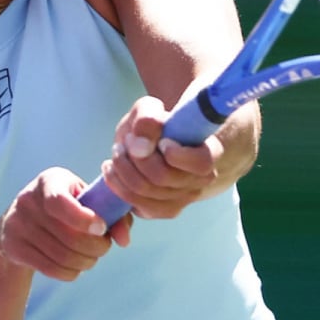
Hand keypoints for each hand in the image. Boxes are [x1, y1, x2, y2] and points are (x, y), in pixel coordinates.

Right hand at [0, 167, 130, 281]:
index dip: (83, 219)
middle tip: (103, 246)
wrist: (19, 221)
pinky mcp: (13, 247)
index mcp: (49, 181)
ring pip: (64, 257)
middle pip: (70, 237)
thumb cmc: (66, 207)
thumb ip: (113, 214)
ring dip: (87, 262)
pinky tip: (74, 264)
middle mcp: (28, 200)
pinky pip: (53, 269)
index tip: (101, 228)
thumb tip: (123, 240)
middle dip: (97, 248)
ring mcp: (17, 225)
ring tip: (90, 256)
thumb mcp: (86, 199)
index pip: (59, 202)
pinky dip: (71, 272)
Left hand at [101, 96, 219, 218]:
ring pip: (144, 190)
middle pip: (162, 176)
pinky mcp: (161, 210)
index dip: (176, 154)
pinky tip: (112, 169)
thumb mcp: (149, 110)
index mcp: (208, 153)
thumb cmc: (155, 126)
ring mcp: (182, 199)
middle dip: (136, 157)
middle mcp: (199, 181)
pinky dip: (117, 184)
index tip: (160, 141)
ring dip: (123, 168)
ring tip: (118, 151)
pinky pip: (136, 204)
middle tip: (128, 140)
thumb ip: (147, 119)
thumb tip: (141, 145)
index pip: (201, 162)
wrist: (151, 143)